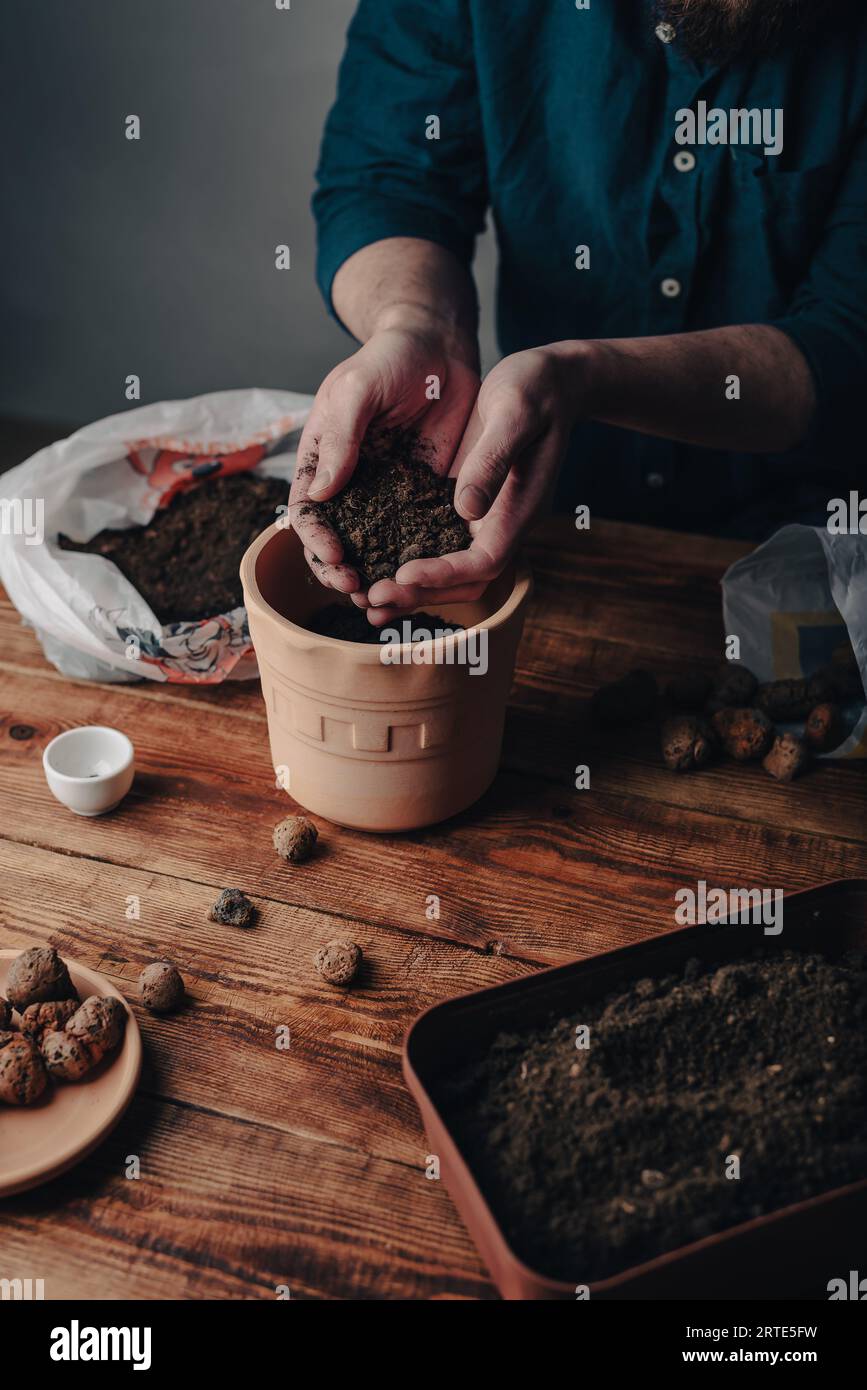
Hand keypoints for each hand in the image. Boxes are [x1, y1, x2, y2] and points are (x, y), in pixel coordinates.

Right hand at [289, 323, 479, 596]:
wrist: (439, 347)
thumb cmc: (388, 359)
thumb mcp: (358, 390)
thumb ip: (340, 438)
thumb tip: (319, 494)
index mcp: (322, 461)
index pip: (307, 511)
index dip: (315, 539)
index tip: (335, 554)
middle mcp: (350, 485)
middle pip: (335, 542)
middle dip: (339, 571)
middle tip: (357, 587)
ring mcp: (386, 494)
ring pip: (373, 549)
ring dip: (374, 577)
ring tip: (385, 597)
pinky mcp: (423, 497)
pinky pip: (417, 536)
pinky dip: (415, 562)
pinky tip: (425, 580)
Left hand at [365, 344, 585, 621]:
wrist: (551, 381)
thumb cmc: (536, 390)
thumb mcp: (513, 413)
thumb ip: (492, 461)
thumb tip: (466, 510)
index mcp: (520, 508)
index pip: (485, 560)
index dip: (445, 573)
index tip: (403, 572)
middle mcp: (503, 522)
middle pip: (467, 581)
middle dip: (421, 593)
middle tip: (371, 597)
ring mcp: (488, 518)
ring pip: (453, 572)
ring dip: (412, 590)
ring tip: (365, 599)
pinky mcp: (469, 506)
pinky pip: (441, 546)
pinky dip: (411, 565)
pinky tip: (374, 569)